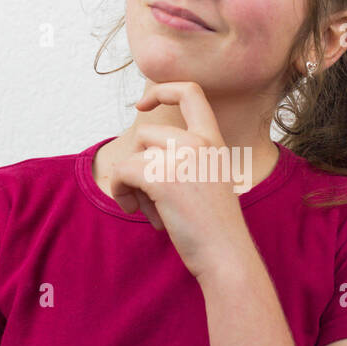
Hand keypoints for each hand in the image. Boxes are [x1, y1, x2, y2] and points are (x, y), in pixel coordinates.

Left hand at [106, 81, 257, 280]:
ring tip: (149, 209)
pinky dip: (120, 191)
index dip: (161, 90)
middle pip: (146, 133)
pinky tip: (134, 210)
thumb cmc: (214, 227)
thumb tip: (140, 156)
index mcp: (214, 141)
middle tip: (149, 196)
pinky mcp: (162, 178)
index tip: (141, 105)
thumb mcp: (208, 180)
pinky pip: (123, 172)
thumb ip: (184, 160)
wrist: (226, 254)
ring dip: (131, 183)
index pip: (191, 92)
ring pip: (133, 155)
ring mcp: (182, 158)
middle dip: (138, 162)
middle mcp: (199, 143)